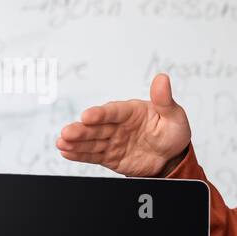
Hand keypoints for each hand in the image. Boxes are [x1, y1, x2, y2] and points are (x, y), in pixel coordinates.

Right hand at [56, 73, 191, 176]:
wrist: (171, 157)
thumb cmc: (172, 132)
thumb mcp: (174, 117)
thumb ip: (165, 101)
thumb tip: (162, 78)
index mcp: (131, 111)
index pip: (114, 111)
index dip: (100, 114)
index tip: (87, 116)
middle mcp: (118, 124)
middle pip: (97, 126)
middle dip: (81, 129)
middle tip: (67, 132)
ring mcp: (112, 140)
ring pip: (91, 140)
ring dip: (75, 141)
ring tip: (61, 143)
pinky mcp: (109, 156)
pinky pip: (92, 154)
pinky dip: (79, 153)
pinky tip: (65, 151)